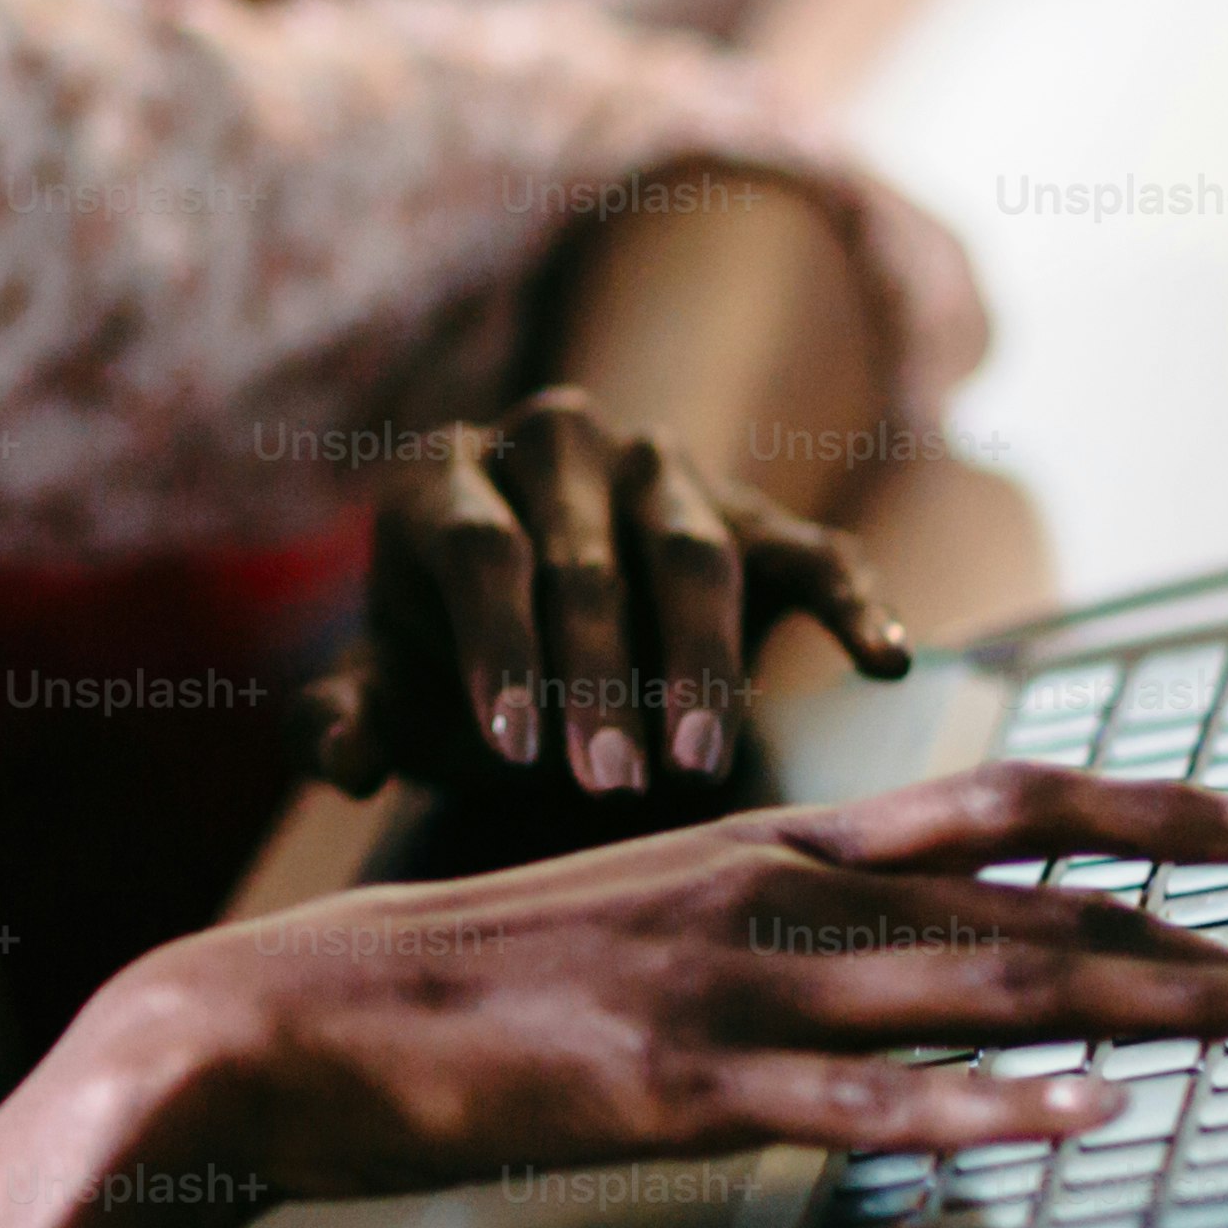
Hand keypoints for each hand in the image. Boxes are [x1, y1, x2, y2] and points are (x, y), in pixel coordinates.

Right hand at [101, 763, 1227, 1197]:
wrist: (282, 1018)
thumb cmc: (452, 986)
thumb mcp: (631, 920)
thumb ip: (753, 923)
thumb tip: (861, 953)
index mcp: (767, 842)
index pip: (1006, 804)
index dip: (1160, 810)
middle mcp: (773, 891)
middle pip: (1049, 906)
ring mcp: (728, 990)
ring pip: (996, 994)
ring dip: (1174, 1017)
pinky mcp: (674, 1094)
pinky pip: (855, 1107)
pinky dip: (981, 1120)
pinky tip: (1085, 1130)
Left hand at [300, 386, 910, 803]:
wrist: (530, 630)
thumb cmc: (443, 665)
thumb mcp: (385, 693)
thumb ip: (342, 723)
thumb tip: (340, 759)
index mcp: (445, 476)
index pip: (479, 546)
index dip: (500, 645)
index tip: (514, 746)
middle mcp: (555, 444)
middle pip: (586, 551)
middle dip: (598, 673)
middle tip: (607, 783)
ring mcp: (659, 471)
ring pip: (692, 548)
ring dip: (699, 661)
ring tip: (697, 765)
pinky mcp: (751, 514)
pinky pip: (811, 551)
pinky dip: (854, 603)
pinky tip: (886, 664)